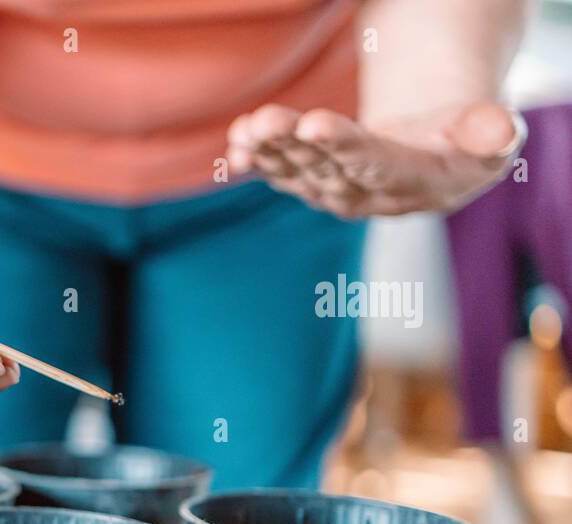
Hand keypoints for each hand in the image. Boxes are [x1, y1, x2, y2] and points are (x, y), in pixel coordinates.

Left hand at [226, 101, 522, 217]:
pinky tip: (232, 149)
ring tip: (247, 127)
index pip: (372, 162)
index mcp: (410, 183)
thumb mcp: (490, 137)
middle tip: (267, 121)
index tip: (316, 123)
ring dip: (267, 150)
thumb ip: (489, 133)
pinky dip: (255, 161)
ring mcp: (332, 191)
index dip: (343, 144)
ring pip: (296, 169)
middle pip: (324, 166)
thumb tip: (499, 130)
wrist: (438, 159)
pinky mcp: (310, 182)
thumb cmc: (466, 142)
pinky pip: (279, 172)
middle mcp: (364, 194)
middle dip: (292, 143)